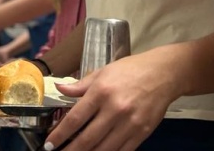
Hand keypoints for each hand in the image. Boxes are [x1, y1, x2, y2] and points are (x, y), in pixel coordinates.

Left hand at [44, 50, 182, 150]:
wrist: (164, 74)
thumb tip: (59, 89)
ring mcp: (130, 123)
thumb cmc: (131, 70)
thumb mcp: (103, 72)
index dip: (60, 134)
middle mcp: (115, 109)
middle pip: (87, 138)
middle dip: (70, 150)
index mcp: (101, 92)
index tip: (49, 144)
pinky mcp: (142, 133)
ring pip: (103, 149)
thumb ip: (80, 85)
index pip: (75, 118)